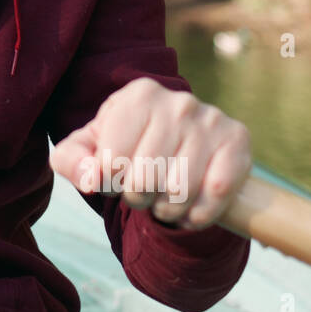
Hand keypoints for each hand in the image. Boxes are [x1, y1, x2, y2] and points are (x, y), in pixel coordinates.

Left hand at [49, 77, 251, 230]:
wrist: (176, 146)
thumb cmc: (122, 147)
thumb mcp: (86, 150)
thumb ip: (72, 161)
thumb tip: (90, 179)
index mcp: (138, 96)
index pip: (111, 163)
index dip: (109, 184)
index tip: (114, 176)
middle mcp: (177, 101)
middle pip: (144, 180)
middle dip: (137, 199)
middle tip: (140, 192)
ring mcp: (211, 119)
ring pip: (180, 192)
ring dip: (166, 210)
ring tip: (162, 201)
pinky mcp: (238, 141)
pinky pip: (216, 193)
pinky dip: (198, 215)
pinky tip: (189, 210)